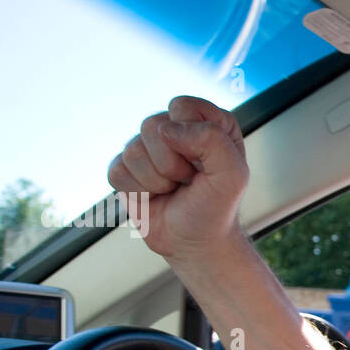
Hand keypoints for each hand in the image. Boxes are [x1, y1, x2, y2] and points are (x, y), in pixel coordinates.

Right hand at [106, 96, 249, 262]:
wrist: (196, 242)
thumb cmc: (217, 207)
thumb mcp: (233, 174)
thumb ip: (212, 139)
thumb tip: (166, 129)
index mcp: (207, 121)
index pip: (181, 107)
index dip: (189, 136)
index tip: (203, 163)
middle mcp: (176, 129)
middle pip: (152, 126)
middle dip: (171, 163)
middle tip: (187, 181)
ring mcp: (148, 148)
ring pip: (132, 150)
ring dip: (156, 180)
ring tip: (173, 190)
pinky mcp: (127, 169)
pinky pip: (117, 170)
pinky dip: (137, 191)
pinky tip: (154, 197)